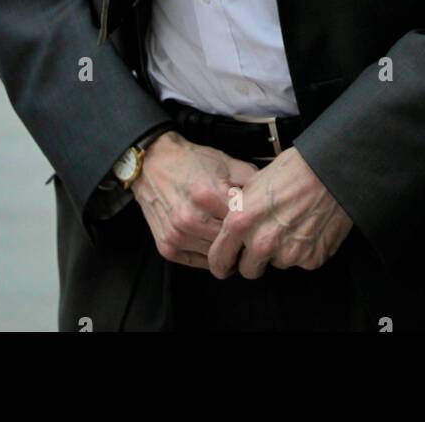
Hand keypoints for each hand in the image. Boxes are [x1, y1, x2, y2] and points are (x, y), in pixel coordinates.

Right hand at [130, 131, 259, 268]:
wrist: (152, 164)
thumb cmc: (191, 162)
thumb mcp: (225, 161)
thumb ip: (250, 179)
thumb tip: (272, 196)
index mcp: (208, 195)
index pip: (244, 223)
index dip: (254, 222)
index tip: (259, 221)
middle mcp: (190, 219)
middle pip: (231, 243)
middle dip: (241, 238)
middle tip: (248, 233)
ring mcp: (177, 236)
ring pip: (216, 256)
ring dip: (225, 248)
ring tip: (229, 236)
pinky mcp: (167, 247)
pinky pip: (198, 262)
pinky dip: (208, 254)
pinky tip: (211, 240)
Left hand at [206, 146, 352, 279]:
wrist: (329, 169)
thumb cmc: (292, 169)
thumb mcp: (253, 184)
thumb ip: (241, 212)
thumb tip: (234, 228)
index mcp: (241, 222)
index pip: (219, 260)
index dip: (222, 262)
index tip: (226, 263)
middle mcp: (262, 243)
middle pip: (248, 271)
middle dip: (253, 260)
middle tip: (265, 240)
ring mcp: (288, 254)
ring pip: (276, 264)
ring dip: (281, 252)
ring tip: (292, 224)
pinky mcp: (311, 258)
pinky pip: (301, 261)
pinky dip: (304, 250)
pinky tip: (309, 227)